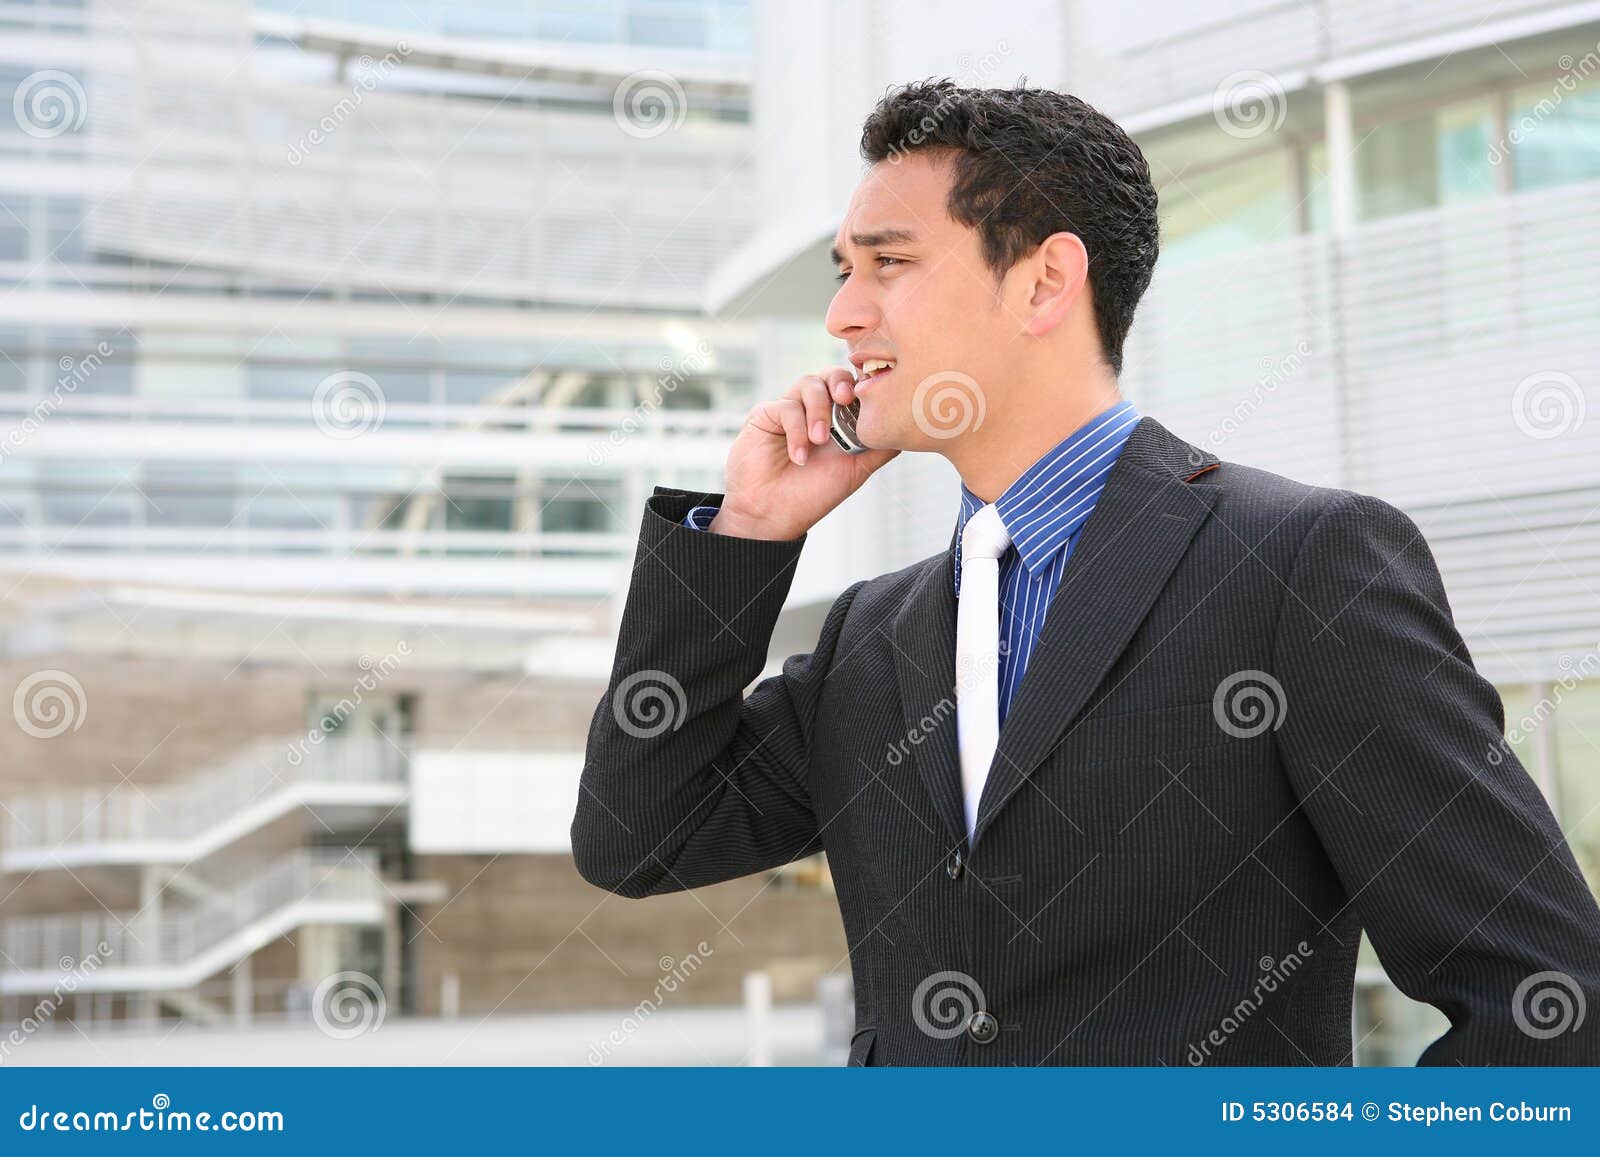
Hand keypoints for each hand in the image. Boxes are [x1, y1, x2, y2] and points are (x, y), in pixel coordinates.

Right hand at [711, 367, 899, 538]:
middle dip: (841, 382)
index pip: (854, 387)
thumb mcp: (856, 470)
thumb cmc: (813, 495)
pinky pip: (786, 406)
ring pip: (809, 384)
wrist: (774, 516)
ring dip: (818, 410)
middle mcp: (814, 409)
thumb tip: (908, 428)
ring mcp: (790, 409)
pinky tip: (799, 456)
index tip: (873, 393)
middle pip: (832, 375)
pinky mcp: (766, 414)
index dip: (863, 384)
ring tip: (820, 440)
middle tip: (846, 399)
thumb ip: (880, 447)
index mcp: (837, 419)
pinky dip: (796, 429)